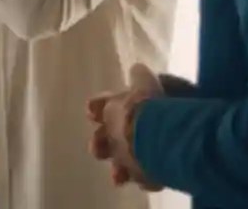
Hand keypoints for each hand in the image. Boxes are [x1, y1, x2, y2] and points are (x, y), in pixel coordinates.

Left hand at [87, 63, 164, 191]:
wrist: (157, 135)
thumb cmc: (148, 104)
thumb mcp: (145, 83)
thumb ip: (139, 77)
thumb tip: (136, 68)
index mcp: (111, 111)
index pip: (95, 108)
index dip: (95, 108)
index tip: (90, 111)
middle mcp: (113, 138)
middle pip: (99, 143)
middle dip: (100, 144)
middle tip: (99, 144)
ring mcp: (125, 160)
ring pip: (117, 168)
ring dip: (120, 169)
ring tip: (122, 170)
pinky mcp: (143, 177)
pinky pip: (142, 179)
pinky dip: (145, 178)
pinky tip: (151, 177)